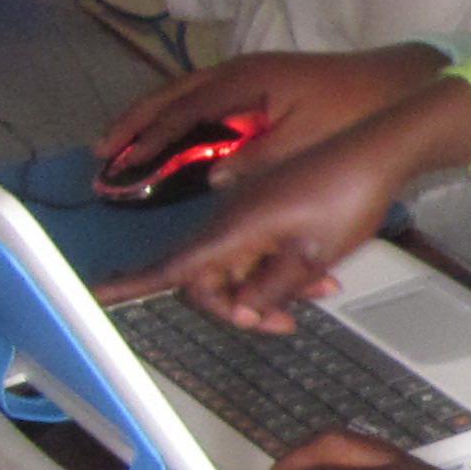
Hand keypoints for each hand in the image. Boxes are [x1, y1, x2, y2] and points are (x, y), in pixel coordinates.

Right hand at [100, 45, 445, 186]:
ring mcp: (248, 75)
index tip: (121, 164)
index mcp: (245, 81)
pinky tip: (171, 136)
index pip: (183, 111)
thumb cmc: (353, 109)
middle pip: (170, 94)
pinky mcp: (260, 84)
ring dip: (150, 117)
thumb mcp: (304, 140)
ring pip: (183, 93)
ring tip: (120, 143)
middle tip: (100, 151)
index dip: (149, 140)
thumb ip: (255, 159)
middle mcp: (238, 72)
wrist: (397, 83)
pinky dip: (178, 115)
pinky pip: (203, 97)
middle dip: (133, 122)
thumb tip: (210, 179)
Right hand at [104, 79, 470, 328]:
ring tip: (319, 292)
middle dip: (240, 306)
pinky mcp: (268, 206)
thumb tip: (240, 309)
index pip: (172, 269)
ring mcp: (249, 210)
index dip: (130, 286)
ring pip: (240, 265)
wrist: (379, 146)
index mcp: (233, 229)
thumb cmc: (348, 197)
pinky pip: (260, 247)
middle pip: (208, 277)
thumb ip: (271, 288)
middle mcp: (230, 217)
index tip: (91, 296)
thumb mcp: (314, 255)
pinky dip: (283, 267)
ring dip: (269, 288)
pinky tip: (323, 277)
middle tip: (288, 323)